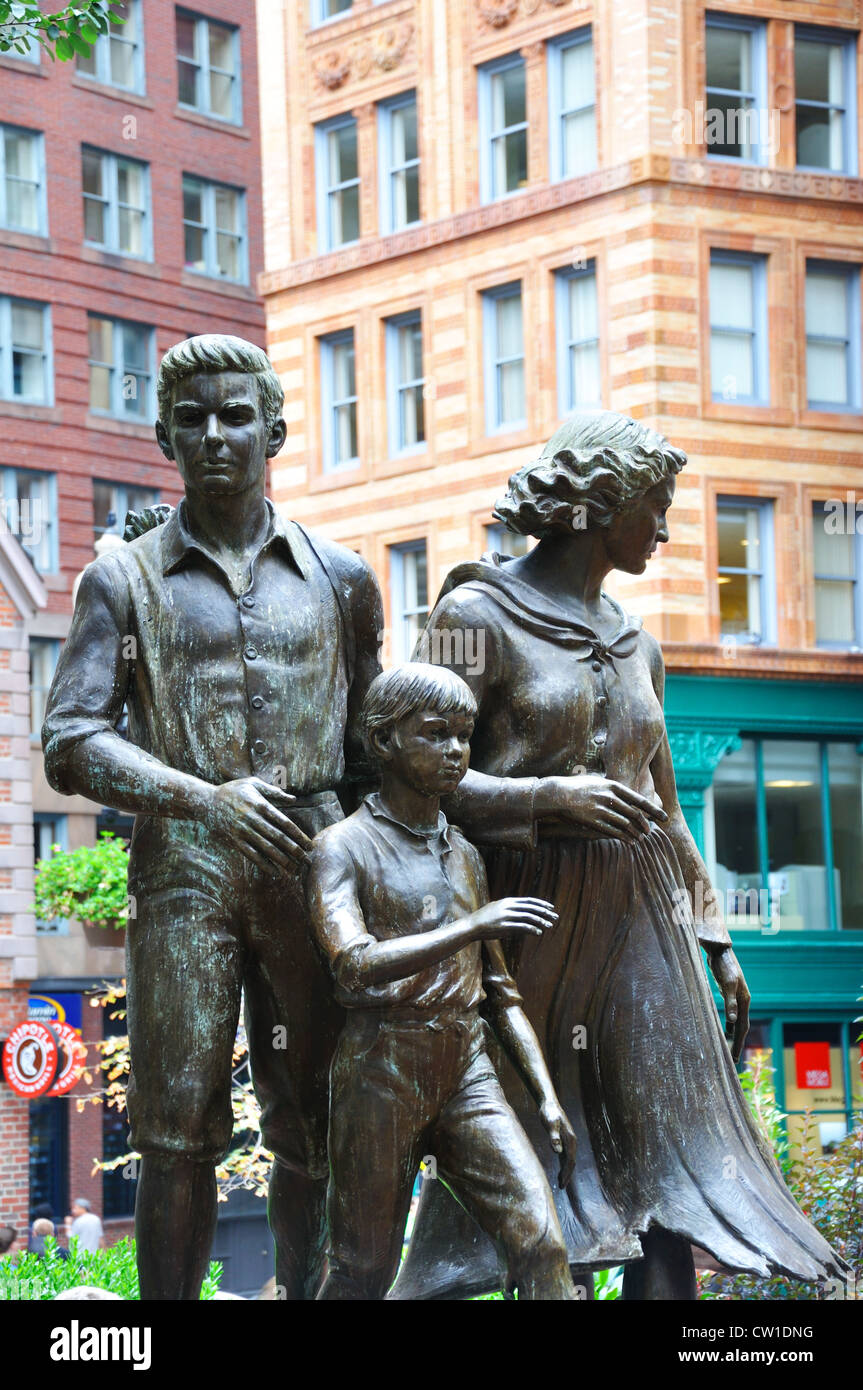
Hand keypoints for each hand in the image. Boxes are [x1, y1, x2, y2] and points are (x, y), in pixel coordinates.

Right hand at [205, 778, 313, 873]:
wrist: (204, 801)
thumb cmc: (232, 790)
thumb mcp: (252, 783)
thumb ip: (273, 792)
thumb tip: (293, 798)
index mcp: (260, 805)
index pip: (284, 823)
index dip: (299, 835)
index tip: (309, 844)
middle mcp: (253, 819)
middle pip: (278, 837)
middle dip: (294, 850)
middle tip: (307, 860)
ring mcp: (242, 831)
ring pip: (266, 848)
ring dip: (282, 860)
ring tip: (294, 869)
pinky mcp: (234, 840)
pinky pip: (251, 855)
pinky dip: (263, 864)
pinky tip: (275, 872)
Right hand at [466, 897, 557, 940]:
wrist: (472, 925)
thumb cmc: (486, 918)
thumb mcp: (498, 908)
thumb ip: (511, 909)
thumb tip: (523, 914)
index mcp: (508, 901)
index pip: (529, 901)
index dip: (541, 904)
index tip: (551, 908)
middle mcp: (508, 906)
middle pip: (531, 908)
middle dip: (545, 912)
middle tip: (555, 917)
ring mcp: (506, 916)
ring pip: (528, 917)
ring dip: (541, 921)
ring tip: (550, 926)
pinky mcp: (504, 926)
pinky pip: (521, 927)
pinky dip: (531, 929)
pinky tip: (538, 933)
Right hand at [536, 774, 666, 840]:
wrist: (557, 794)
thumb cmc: (579, 788)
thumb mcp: (599, 782)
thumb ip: (613, 790)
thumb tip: (629, 798)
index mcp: (613, 786)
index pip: (639, 800)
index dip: (653, 810)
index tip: (664, 817)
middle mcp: (609, 797)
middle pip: (634, 813)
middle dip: (645, 824)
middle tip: (650, 831)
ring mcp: (601, 809)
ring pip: (626, 824)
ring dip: (636, 833)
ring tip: (641, 838)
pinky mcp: (593, 821)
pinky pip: (613, 831)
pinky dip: (625, 837)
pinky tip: (631, 842)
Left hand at [540, 1099, 576, 1188]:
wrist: (549, 1103)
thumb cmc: (549, 1113)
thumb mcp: (550, 1124)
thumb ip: (554, 1137)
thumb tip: (558, 1152)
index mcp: (570, 1139)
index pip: (570, 1160)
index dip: (566, 1173)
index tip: (562, 1183)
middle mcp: (571, 1141)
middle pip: (571, 1162)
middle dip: (567, 1175)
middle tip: (562, 1187)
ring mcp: (568, 1141)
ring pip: (568, 1160)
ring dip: (565, 1171)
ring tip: (560, 1183)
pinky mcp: (562, 1139)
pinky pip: (565, 1156)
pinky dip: (562, 1165)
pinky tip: (559, 1170)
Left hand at [708, 947, 750, 1062]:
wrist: (719, 951)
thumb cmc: (724, 966)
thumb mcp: (727, 984)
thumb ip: (730, 1002)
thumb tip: (732, 1022)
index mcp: (744, 1001)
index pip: (743, 1027)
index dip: (739, 1042)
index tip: (735, 1058)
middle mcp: (742, 1001)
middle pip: (741, 1026)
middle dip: (738, 1043)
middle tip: (733, 1060)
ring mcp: (736, 997)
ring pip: (736, 1021)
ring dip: (734, 1035)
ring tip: (730, 1049)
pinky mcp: (728, 994)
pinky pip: (731, 1014)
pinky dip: (729, 1024)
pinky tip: (725, 1030)